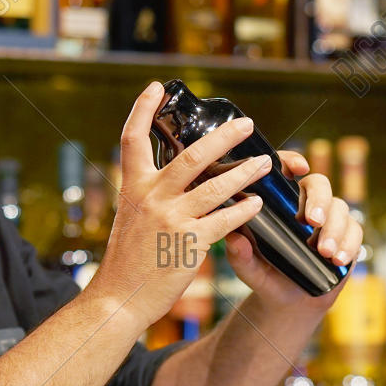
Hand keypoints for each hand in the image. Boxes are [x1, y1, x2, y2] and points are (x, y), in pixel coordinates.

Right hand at [87, 81, 270, 326]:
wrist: (118, 298)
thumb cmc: (127, 261)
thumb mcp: (131, 218)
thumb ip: (150, 195)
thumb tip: (175, 178)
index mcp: (133, 188)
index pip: (133, 139)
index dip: (142, 110)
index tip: (156, 87)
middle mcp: (151, 198)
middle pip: (191, 156)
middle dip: (224, 137)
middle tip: (248, 124)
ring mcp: (171, 219)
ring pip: (217, 187)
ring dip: (245, 173)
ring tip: (266, 164)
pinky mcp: (189, 243)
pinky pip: (225, 221)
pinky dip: (244, 211)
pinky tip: (258, 204)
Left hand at [223, 148, 361, 310]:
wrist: (289, 302)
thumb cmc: (265, 275)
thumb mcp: (249, 269)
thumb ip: (240, 255)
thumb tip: (232, 238)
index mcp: (279, 201)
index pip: (286, 171)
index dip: (293, 161)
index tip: (298, 168)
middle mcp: (305, 204)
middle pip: (319, 184)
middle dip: (319, 200)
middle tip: (313, 221)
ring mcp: (329, 218)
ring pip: (340, 207)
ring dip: (334, 228)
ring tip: (324, 252)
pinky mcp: (347, 236)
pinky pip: (354, 230)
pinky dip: (349, 244)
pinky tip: (339, 259)